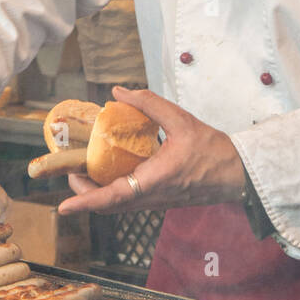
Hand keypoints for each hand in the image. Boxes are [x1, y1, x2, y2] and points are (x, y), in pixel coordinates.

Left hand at [58, 85, 245, 215]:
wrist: (237, 174)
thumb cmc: (212, 150)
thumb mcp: (181, 120)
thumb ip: (149, 104)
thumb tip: (119, 92)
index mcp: (155, 180)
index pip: (113, 198)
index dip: (85, 203)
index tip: (63, 207)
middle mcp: (151, 197)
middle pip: (108, 205)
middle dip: (84, 193)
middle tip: (71, 171)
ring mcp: (155, 202)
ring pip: (118, 204)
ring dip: (97, 193)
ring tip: (84, 169)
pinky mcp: (160, 200)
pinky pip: (129, 200)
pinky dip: (113, 190)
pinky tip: (111, 169)